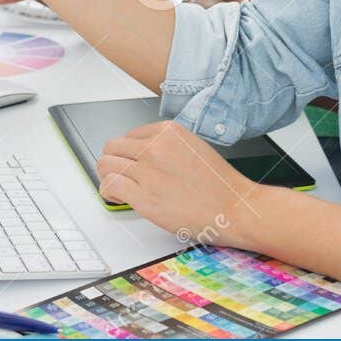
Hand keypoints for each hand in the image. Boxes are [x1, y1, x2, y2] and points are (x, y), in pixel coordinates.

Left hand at [96, 120, 262, 243]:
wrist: (234, 208)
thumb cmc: (219, 184)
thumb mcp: (193, 147)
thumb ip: (167, 145)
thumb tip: (144, 153)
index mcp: (168, 132)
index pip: (130, 134)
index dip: (128, 151)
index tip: (130, 162)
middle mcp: (155, 147)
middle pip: (113, 147)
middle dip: (114, 160)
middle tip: (119, 173)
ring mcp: (148, 172)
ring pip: (106, 164)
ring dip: (107, 175)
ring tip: (116, 185)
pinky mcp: (144, 197)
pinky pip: (111, 185)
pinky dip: (108, 191)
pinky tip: (116, 196)